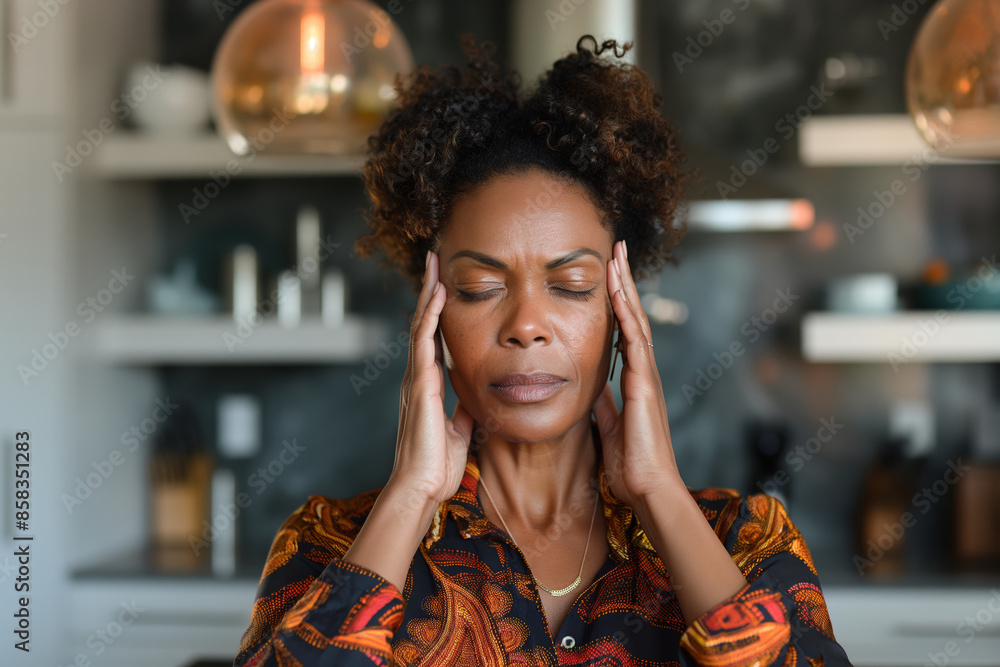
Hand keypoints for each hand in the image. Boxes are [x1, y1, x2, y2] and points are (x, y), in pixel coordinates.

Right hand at [387, 250, 474, 506]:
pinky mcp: (420, 384)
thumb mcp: (459, 431)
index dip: (436, 311)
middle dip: (428, 291)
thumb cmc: (437, 466)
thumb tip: (475, 400)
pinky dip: (430, 315)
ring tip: (434, 264)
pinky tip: (437, 294)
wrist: (421, 488)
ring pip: (419, 325)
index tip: (443, 285)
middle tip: (434, 260)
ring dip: (428, 293)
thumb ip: (464, 410)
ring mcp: (416, 378)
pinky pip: (423, 342)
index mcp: (427, 385)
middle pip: (421, 323)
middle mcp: (418, 376)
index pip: (431, 338)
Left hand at [591, 240, 684, 507]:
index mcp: (635, 380)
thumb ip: (603, 405)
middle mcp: (643, 372)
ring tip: (617, 257)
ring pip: (635, 320)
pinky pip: (634, 340)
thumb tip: (591, 389)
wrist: (648, 489)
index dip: (617, 302)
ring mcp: (646, 375)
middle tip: (617, 249)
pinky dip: (626, 314)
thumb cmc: (632, 465)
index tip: (609, 275)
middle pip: (633, 316)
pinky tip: (618, 293)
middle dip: (624, 282)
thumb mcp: (609, 427)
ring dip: (625, 287)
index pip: (625, 331)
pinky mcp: (643, 384)